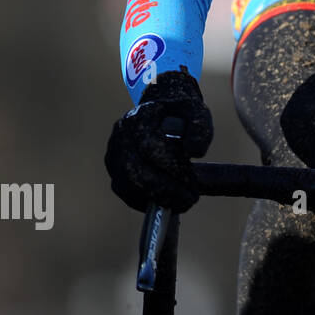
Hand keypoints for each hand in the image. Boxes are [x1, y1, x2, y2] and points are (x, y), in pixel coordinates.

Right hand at [104, 71, 211, 212]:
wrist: (163, 112)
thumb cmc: (181, 114)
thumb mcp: (196, 112)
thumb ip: (200, 128)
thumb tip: (195, 152)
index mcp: (139, 118)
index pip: (150, 147)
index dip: (171, 167)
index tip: (193, 181)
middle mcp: (121, 136)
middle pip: (135, 171)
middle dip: (165, 190)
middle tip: (190, 199)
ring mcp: (114, 155)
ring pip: (128, 186)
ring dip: (157, 198)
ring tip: (183, 202)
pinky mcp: (115, 171)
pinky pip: (127, 193)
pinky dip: (148, 202)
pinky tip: (170, 202)